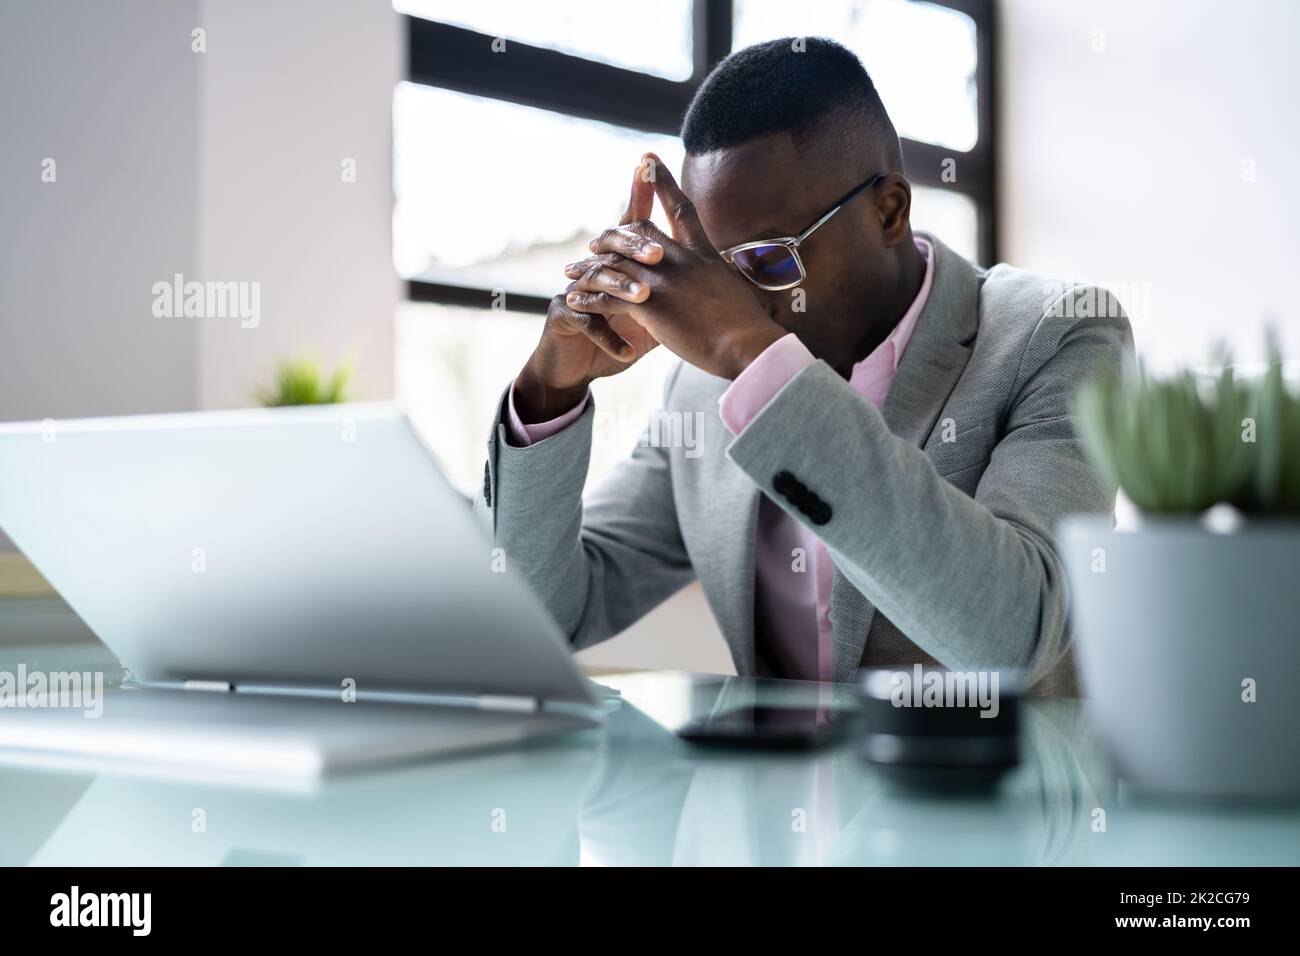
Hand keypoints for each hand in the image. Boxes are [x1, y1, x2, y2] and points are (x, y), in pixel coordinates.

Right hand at [514, 165, 661, 422]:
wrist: (578, 367)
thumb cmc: (620, 336)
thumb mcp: (655, 313)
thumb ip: (675, 290)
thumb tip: (716, 274)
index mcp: (620, 263)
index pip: (632, 223)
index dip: (639, 194)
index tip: (648, 164)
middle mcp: (596, 268)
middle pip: (614, 245)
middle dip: (635, 245)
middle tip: (659, 255)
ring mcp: (575, 288)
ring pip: (599, 279)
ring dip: (623, 289)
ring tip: (644, 299)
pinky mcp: (563, 316)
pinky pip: (586, 322)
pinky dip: (609, 338)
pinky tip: (628, 352)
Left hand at [562, 152, 785, 379]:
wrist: (748, 346)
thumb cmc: (749, 327)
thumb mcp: (736, 289)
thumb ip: (720, 278)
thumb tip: (723, 278)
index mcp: (704, 254)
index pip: (681, 209)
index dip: (664, 182)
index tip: (647, 160)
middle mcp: (681, 260)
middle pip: (639, 232)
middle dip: (614, 234)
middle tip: (595, 240)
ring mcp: (664, 280)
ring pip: (616, 262)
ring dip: (591, 266)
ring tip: (573, 271)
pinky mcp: (649, 305)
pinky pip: (608, 296)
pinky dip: (589, 297)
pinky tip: (575, 301)